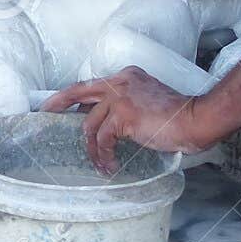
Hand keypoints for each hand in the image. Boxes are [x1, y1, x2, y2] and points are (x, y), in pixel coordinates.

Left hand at [41, 67, 218, 172]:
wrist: (195, 119)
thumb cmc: (177, 116)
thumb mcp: (147, 102)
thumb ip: (125, 106)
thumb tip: (102, 124)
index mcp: (126, 77)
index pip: (92, 85)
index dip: (72, 96)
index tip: (58, 104)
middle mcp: (120, 82)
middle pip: (79, 91)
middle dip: (58, 102)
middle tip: (45, 113)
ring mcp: (120, 97)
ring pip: (90, 125)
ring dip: (92, 149)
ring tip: (101, 164)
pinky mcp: (123, 115)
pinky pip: (102, 139)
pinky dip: (103, 155)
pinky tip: (111, 165)